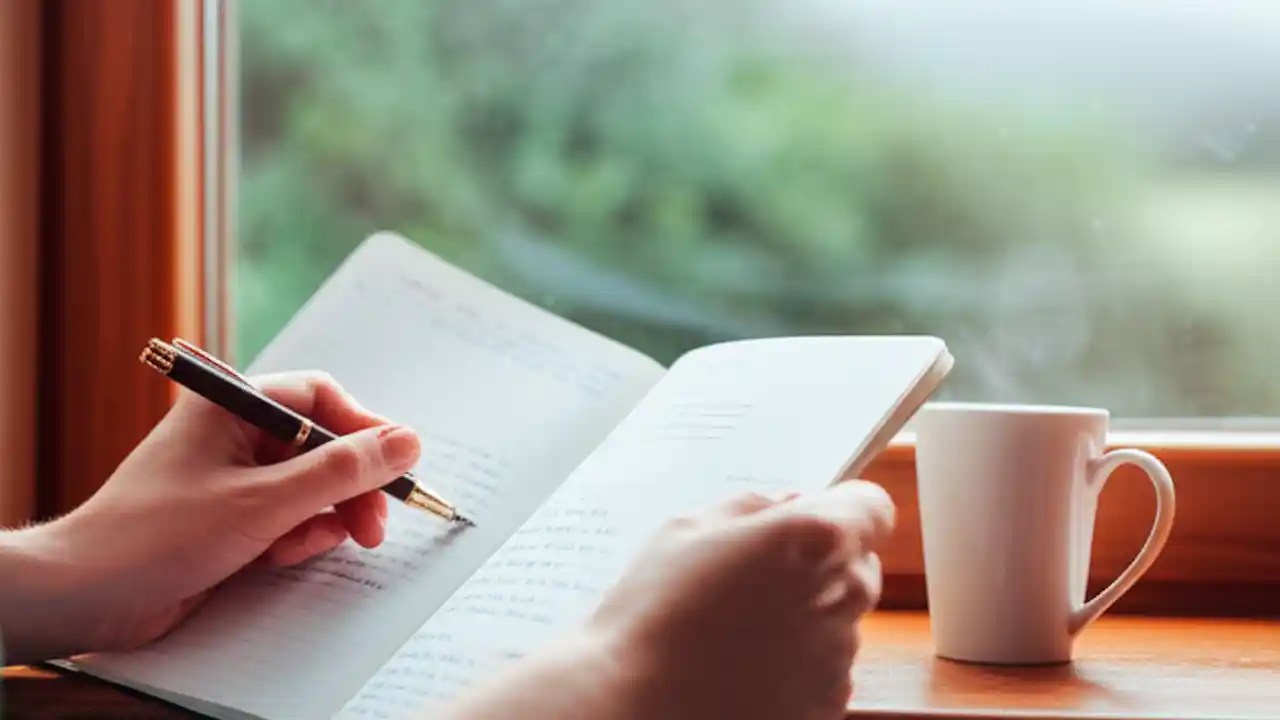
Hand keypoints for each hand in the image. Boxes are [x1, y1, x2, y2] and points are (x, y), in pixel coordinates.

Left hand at [0, 372, 420, 662]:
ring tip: (303, 546)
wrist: (87, 594)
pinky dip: (294, 536)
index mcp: (232, 405)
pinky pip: (285, 516)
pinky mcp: (228, 517)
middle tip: (373, 526)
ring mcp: (230, 477)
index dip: (365, 429)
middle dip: (349, 487)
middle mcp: (233, 433)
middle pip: (320, 446)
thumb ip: (342, 471)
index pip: (320, 398)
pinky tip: (278, 557)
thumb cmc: (161, 534)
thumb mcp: (266, 502)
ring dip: (321, 517)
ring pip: (308, 487)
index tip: (397, 465)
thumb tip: (409, 441)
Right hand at [444, 482, 892, 719]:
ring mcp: (838, 657)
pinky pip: (827, 669)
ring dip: (807, 616)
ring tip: (740, 628)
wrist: (636, 704)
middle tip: (760, 574)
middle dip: (822, 563)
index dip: (842, 507)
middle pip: (859, 565)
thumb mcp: (689, 528)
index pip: (872, 507)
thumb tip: (785, 505)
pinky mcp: (827, 704)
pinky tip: (746, 665)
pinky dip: (799, 664)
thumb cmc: (654, 613)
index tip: (813, 517)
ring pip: (841, 620)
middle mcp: (841, 596)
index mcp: (816, 539)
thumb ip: (752, 507)